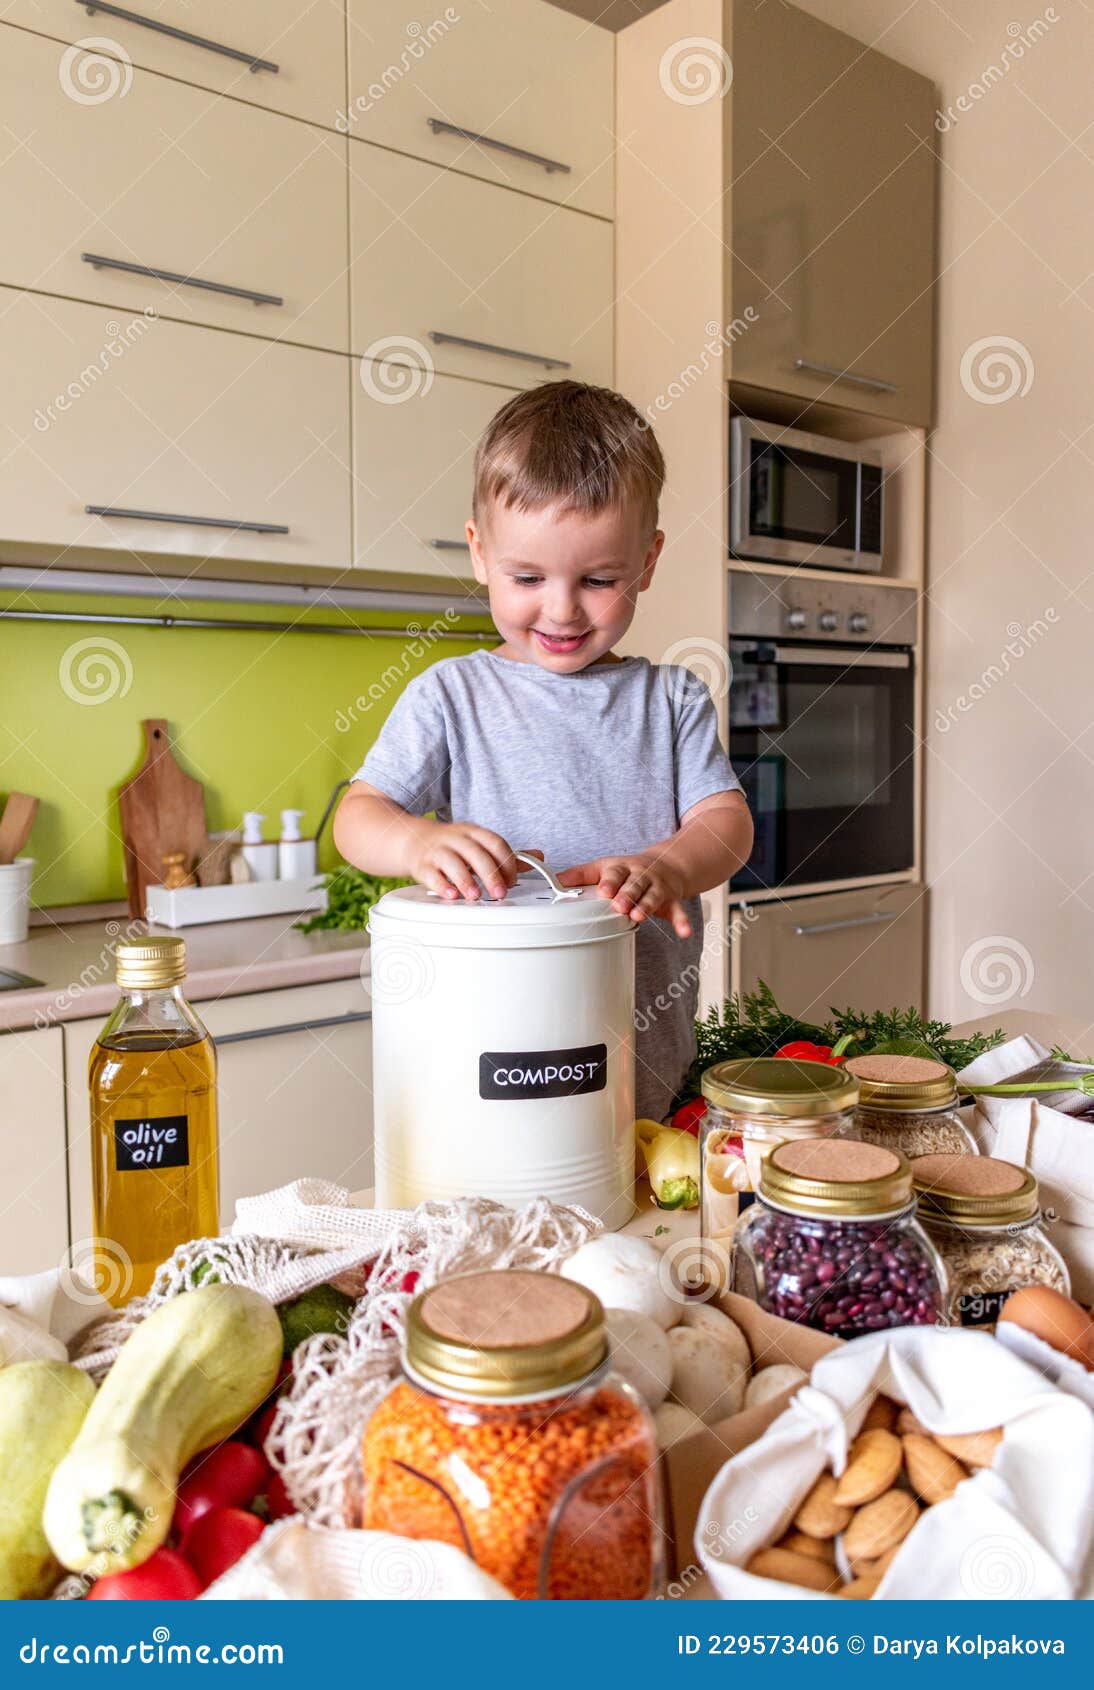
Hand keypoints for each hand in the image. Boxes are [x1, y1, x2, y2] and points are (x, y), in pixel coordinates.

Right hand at [407, 821, 540, 902]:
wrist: (412, 839)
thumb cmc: (451, 845)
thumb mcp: (478, 844)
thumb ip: (506, 853)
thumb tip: (539, 856)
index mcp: (474, 832)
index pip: (495, 843)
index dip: (506, 863)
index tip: (513, 880)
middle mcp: (456, 839)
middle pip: (476, 853)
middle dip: (490, 874)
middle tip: (500, 893)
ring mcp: (437, 850)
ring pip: (452, 862)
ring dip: (466, 880)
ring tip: (475, 896)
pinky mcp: (422, 865)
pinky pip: (431, 874)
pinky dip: (441, 885)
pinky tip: (451, 895)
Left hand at [556, 854, 691, 936]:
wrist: (666, 864)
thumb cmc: (628, 870)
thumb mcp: (605, 867)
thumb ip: (581, 875)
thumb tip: (556, 880)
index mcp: (623, 868)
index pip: (615, 873)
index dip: (610, 881)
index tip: (603, 890)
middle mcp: (641, 876)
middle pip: (634, 884)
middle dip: (627, 895)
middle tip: (618, 905)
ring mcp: (657, 888)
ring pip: (653, 896)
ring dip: (646, 906)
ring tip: (638, 916)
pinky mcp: (671, 901)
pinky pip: (678, 911)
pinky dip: (682, 921)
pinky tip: (684, 932)